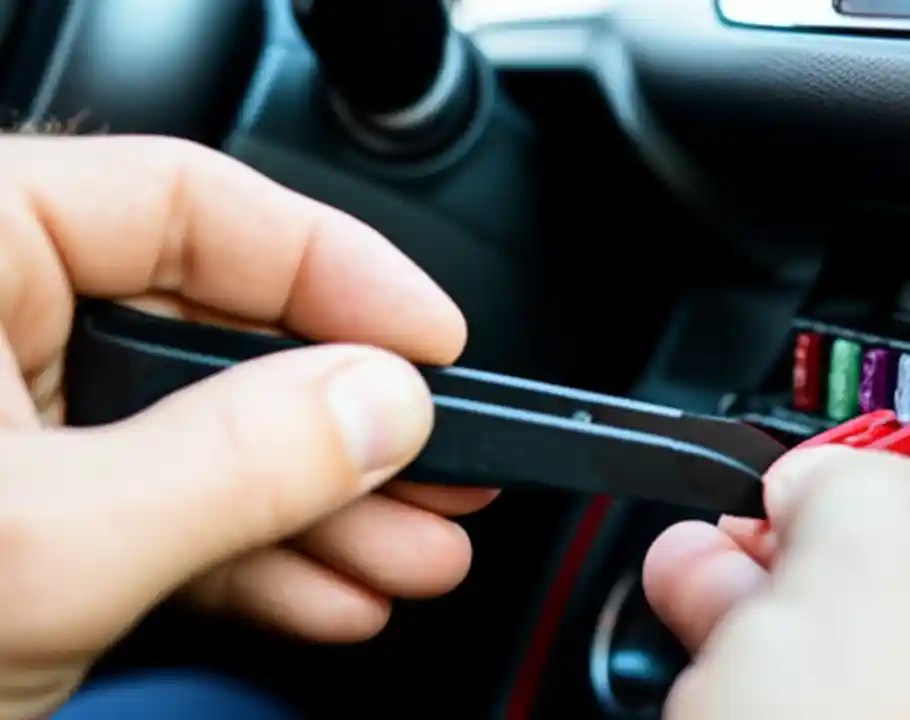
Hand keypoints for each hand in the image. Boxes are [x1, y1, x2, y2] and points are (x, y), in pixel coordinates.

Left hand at [0, 136, 494, 717]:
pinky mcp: (13, 515)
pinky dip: (247, 559)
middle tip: (443, 468)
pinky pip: (158, 512)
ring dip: (317, 509)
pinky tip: (326, 592)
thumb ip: (240, 461)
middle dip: (343, 426)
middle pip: (214, 334)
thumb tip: (379, 403)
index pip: (191, 205)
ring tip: (409, 555)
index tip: (432, 342)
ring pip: (198, 437)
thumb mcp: (48, 543)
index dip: (338, 272)